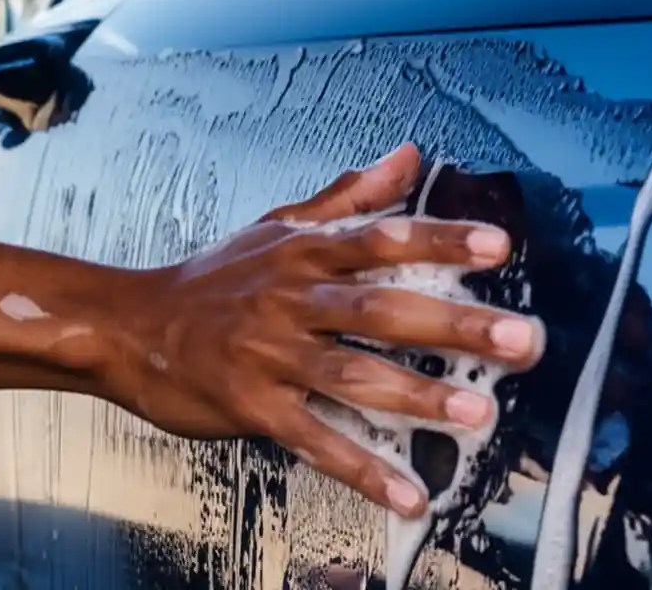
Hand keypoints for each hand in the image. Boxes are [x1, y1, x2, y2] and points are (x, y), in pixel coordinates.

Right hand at [114, 144, 544, 517]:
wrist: (131, 327)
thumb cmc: (212, 278)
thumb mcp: (278, 226)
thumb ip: (349, 196)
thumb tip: (410, 156)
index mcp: (304, 255)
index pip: (381, 239)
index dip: (440, 239)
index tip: (498, 246)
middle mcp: (293, 300)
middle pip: (381, 308)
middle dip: (453, 324)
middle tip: (519, 339)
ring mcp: (272, 356)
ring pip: (352, 374)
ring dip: (417, 395)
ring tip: (477, 413)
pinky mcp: (253, 407)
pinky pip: (314, 439)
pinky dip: (361, 468)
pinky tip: (406, 495)